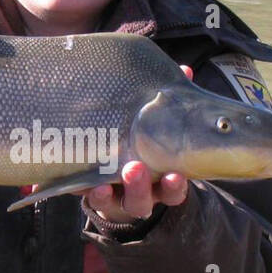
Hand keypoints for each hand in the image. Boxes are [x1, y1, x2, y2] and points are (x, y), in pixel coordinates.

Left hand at [81, 63, 192, 222]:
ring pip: (112, 202)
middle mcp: (139, 193)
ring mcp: (114, 196)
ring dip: (107, 193)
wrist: (117, 174)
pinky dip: (87, 190)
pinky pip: (87, 196)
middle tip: (135, 168)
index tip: (174, 175)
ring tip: (102, 181)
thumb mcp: (158, 126)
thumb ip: (169, 103)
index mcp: (160, 180)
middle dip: (139, 186)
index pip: (172, 189)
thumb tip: (185, 71)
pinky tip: (87, 183)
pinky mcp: (91, 193)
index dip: (174, 186)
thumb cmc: (144, 144)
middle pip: (142, 200)